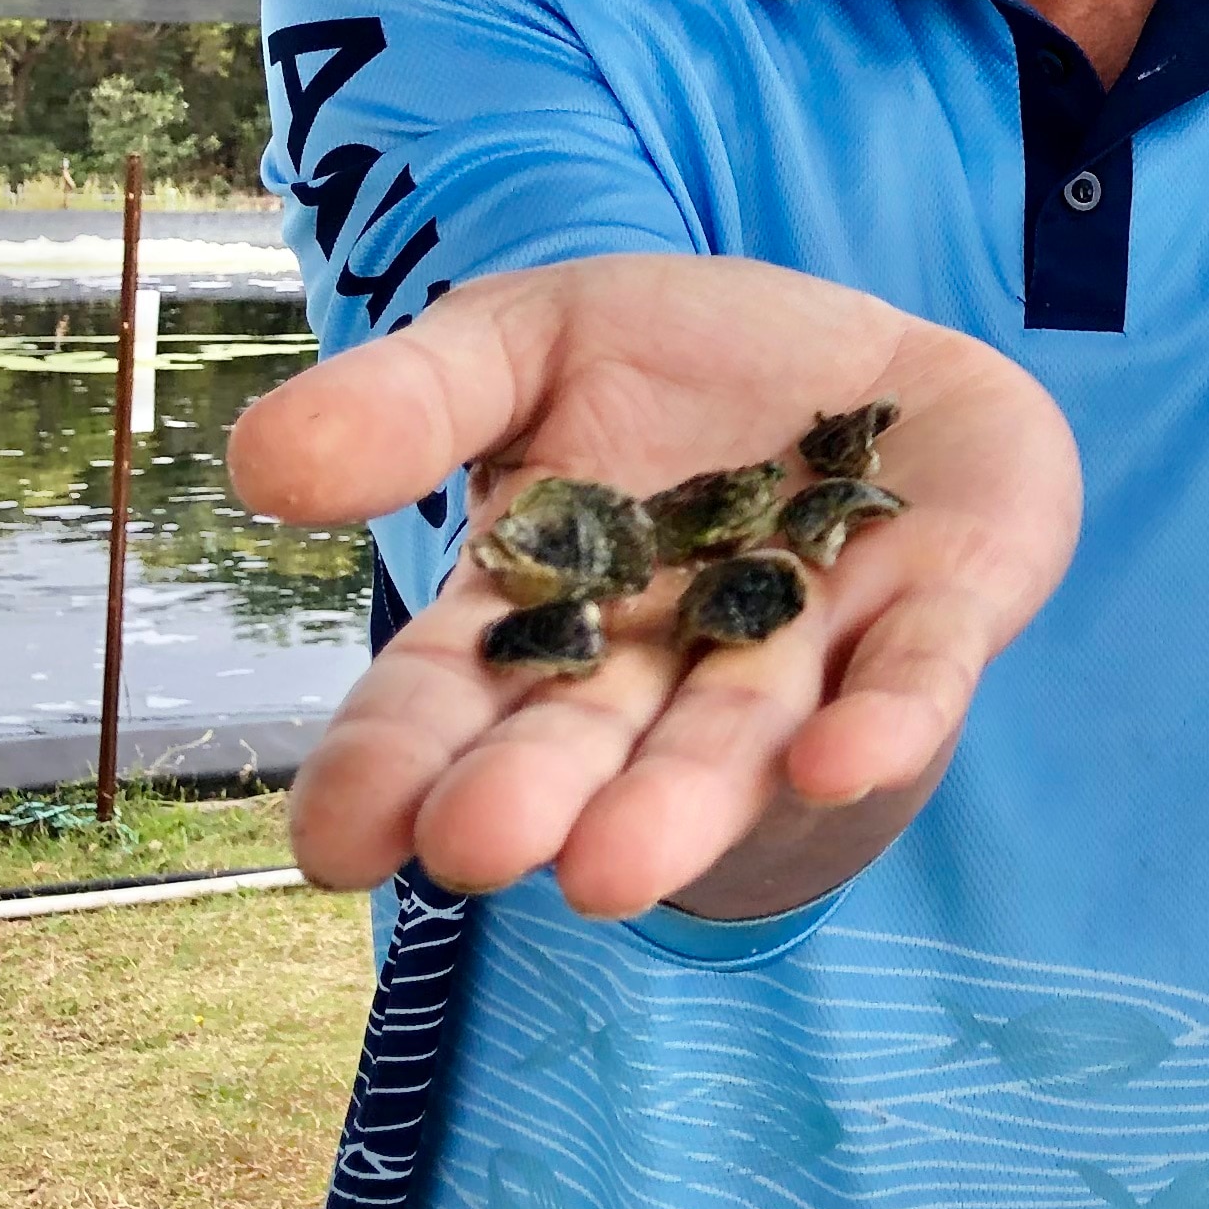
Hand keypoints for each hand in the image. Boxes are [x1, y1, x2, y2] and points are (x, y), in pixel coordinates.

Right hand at [231, 257, 1078, 919]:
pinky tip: (841, 765)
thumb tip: (263, 465)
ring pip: (740, 739)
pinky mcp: (945, 612)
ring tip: (623, 868)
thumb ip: (414, 402)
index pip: (448, 698)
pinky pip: (914, 676)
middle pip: (592, 740)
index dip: (392, 765)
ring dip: (686, 799)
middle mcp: (671, 661)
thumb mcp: (528, 341)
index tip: (333, 840)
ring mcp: (811, 648)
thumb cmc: (681, 368)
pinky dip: (882, 723)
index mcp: (547, 608)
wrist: (879, 359)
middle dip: (539, 795)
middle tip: (483, 848)